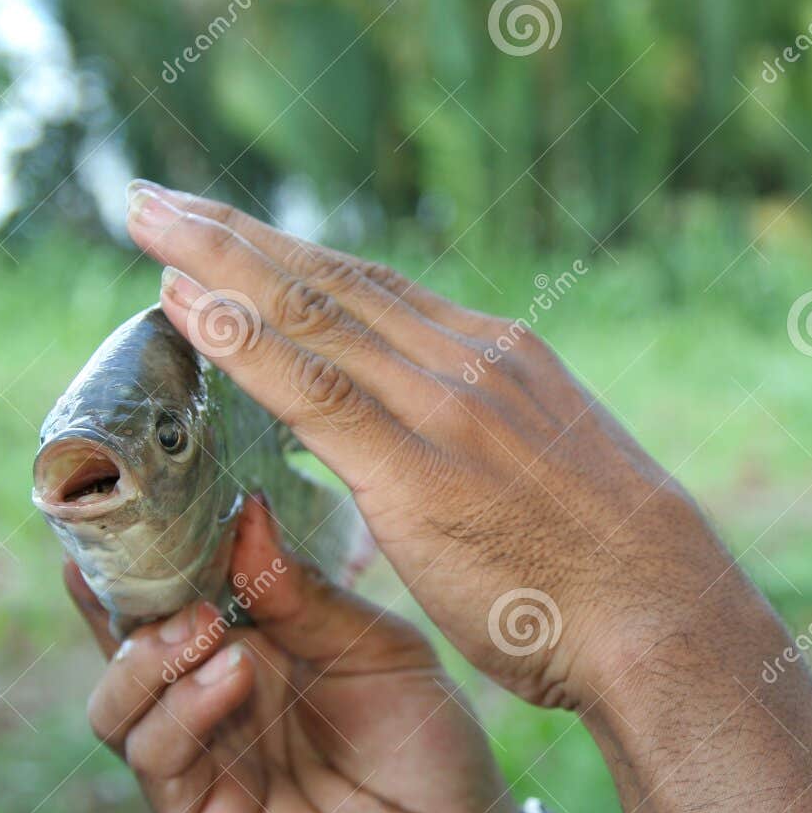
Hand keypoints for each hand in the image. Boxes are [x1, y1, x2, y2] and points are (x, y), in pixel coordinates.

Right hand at [69, 497, 527, 812]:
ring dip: (149, 656)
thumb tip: (246, 513)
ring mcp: (199, 766)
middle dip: (122, 595)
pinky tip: (231, 675)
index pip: (167, 595)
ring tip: (206, 623)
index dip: (136, 551)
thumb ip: (307, 595)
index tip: (123, 491)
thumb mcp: (377, 647)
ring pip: (118, 705)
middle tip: (152, 550)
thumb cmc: (427, 742)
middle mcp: (207, 704)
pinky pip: (159, 763)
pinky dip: (181, 713)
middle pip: (121, 644)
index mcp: (246, 649)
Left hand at [124, 182, 776, 710]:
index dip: (293, 260)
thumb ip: (495, 450)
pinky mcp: (415, 471)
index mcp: (505, 361)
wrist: (664, 615)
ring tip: (147, 221)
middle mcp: (470, 364)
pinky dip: (240, 338)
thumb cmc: (616, 572)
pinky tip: (182, 303)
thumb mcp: (560, 477)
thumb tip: (457, 463)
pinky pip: (310, 386)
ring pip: (311, 314)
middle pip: (332, 281)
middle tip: (159, 198)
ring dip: (219, 261)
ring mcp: (444, 410)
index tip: (234, 236)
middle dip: (238, 235)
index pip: (378, 293)